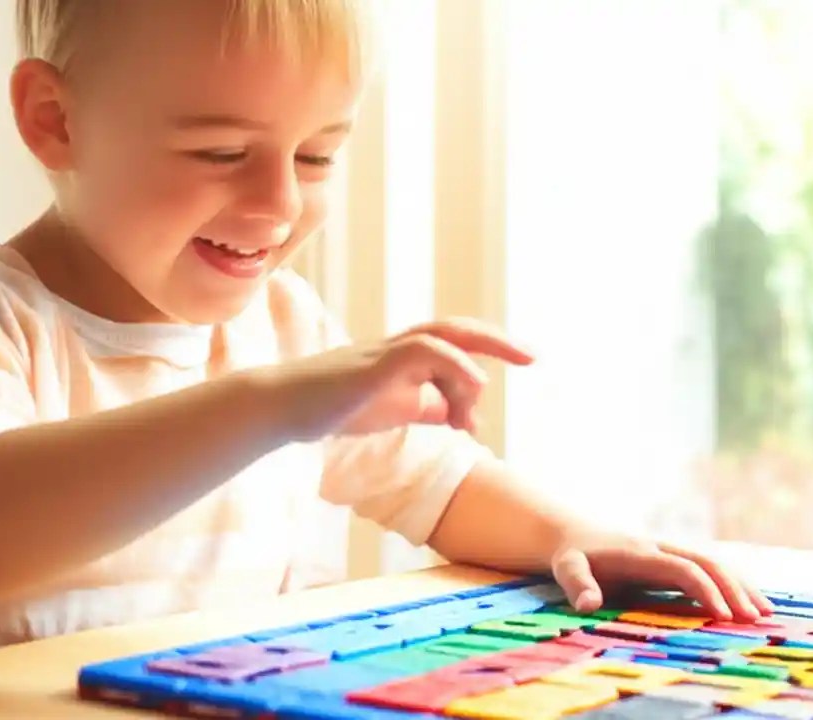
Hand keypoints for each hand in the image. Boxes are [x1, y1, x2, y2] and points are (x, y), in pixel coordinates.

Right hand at [257, 318, 533, 441]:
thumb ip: (426, 406)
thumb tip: (461, 410)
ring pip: (440, 336)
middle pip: (454, 327)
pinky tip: (471, 388)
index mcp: (401, 358)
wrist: (279, 409)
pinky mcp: (370, 368)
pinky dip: (453, 365)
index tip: (521, 364)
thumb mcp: (391, 410)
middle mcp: (395, 348)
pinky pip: (419, 353)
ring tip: (500, 378)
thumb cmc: (330, 408)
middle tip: (533, 357)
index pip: (452, 342)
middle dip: (497, 339)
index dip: (488, 348)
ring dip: (478, 353)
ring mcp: (381, 354)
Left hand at [549, 526, 773, 621]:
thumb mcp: (566, 568)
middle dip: (734, 588)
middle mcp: (662, 548)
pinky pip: (709, 567)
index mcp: (641, 553)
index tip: (725, 616)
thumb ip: (577, 585)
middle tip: (757, 619)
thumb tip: (588, 605)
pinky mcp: (674, 558)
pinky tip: (750, 602)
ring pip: (714, 562)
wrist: (574, 533)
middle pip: (707, 562)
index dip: (705, 590)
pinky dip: (732, 582)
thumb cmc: (572, 556)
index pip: (683, 569)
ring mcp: (671, 551)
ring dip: (740, 585)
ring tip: (766, 613)